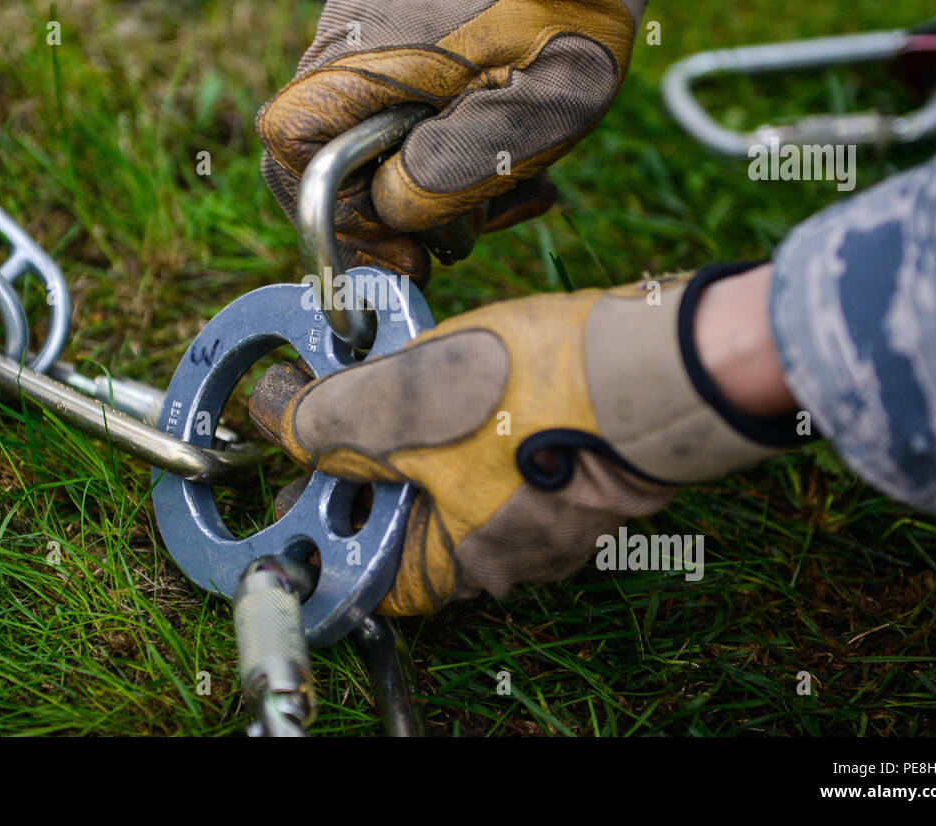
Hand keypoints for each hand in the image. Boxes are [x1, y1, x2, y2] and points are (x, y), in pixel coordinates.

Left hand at [250, 267, 803, 615]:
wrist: (655, 363)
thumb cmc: (538, 396)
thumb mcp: (405, 400)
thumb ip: (332, 419)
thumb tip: (281, 420)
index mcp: (467, 560)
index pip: (376, 572)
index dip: (330, 524)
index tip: (304, 479)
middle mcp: (514, 552)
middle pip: (415, 520)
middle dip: (378, 464)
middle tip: (354, 406)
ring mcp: (552, 511)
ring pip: (461, 479)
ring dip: (426, 433)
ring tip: (413, 376)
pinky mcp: (577, 466)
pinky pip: (506, 453)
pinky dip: (476, 419)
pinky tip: (470, 372)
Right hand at [256, 0, 670, 282]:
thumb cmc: (566, 27)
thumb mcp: (536, 111)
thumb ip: (454, 166)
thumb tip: (389, 209)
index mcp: (370, 53)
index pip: (291, 141)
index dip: (331, 203)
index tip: (399, 235)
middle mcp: (344, 44)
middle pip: (311, 160)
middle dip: (376, 216)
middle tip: (439, 244)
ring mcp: (356, 47)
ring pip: (348, 156)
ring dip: (413, 197)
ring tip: (487, 198)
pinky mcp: (378, 57)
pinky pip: (375, 132)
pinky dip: (425, 167)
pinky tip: (483, 169)